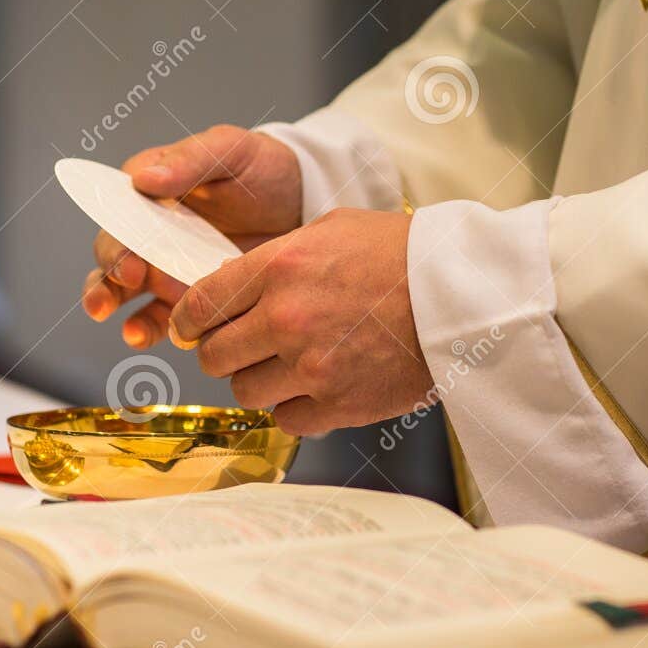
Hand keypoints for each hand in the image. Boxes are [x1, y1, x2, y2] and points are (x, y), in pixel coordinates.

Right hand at [81, 125, 302, 347]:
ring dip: (113, 305)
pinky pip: (156, 315)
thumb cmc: (262, 168)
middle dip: (108, 277)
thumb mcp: (230, 150)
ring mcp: (164, 264)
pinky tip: (143, 336)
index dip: (116, 237)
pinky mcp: (184, 293)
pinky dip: (145, 328)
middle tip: (126, 285)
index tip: (129, 259)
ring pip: (122, 288)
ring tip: (129, 329)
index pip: (117, 212)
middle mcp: (148, 229)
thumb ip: (190, 160)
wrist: (302, 202)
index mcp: (150, 189)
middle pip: (112, 254)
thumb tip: (143, 179)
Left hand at [169, 208, 433, 434]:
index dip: (188, 320)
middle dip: (221, 352)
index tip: (192, 328)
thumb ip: (274, 257)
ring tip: (285, 366)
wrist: (460, 293)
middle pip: (213, 355)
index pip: (199, 305)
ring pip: (244, 391)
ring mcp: (311, 366)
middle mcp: (286, 319)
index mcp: (278, 269)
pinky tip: (314, 386)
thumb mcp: (330, 229)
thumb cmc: (400, 254)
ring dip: (258, 381)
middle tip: (241, 348)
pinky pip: (286, 418)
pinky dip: (294, 406)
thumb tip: (230, 283)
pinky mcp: (338, 403)